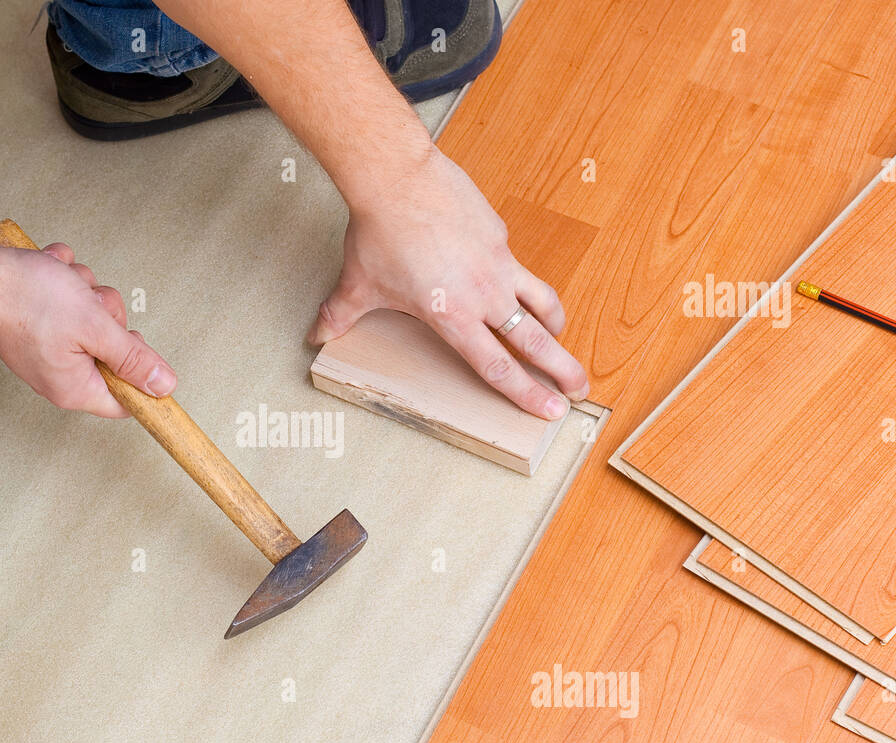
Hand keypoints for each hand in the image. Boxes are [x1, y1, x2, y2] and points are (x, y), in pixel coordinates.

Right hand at [0, 238, 176, 417]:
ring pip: (93, 317)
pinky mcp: (38, 321)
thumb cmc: (24, 298)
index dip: (139, 372)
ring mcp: (48, 346)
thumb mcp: (94, 327)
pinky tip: (48, 272)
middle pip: (112, 350)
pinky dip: (63, 280)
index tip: (135, 344)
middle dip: (107, 315)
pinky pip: (70, 299)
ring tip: (61, 282)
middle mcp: (60, 372)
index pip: (124, 400)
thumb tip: (163, 387)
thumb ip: (132, 358)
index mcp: (73, 387)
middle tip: (89, 304)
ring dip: (85, 291)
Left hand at [308, 148, 588, 419]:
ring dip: (555, 325)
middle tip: (579, 389)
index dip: (525, 393)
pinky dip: (521, 281)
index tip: (549, 410)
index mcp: (453, 317)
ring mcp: (497, 263)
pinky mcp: (499, 235)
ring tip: (560, 337)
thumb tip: (316, 333)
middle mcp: (483, 294)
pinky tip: (511, 280)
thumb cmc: (377, 233)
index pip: (496, 367)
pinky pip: (518, 265)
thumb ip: (338, 315)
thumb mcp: (356, 284)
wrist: (397, 177)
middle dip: (560, 368)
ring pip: (541, 301)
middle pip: (534, 341)